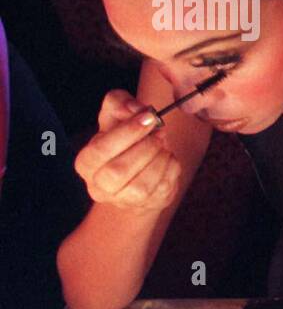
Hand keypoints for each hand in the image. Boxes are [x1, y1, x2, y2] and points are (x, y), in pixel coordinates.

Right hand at [74, 90, 181, 211]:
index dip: (127, 132)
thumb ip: (119, 103)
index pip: (100, 150)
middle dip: (145, 148)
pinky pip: (163, 188)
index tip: (149, 117)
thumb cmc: (123, 140)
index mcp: (85, 163)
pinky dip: (171, 168)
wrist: (138, 170)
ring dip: (159, 159)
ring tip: (163, 145)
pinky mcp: (149, 205)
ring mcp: (124, 200)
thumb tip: (134, 108)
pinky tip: (167, 158)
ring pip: (142, 185)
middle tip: (159, 133)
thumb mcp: (115, 116)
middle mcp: (99, 186)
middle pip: (118, 171)